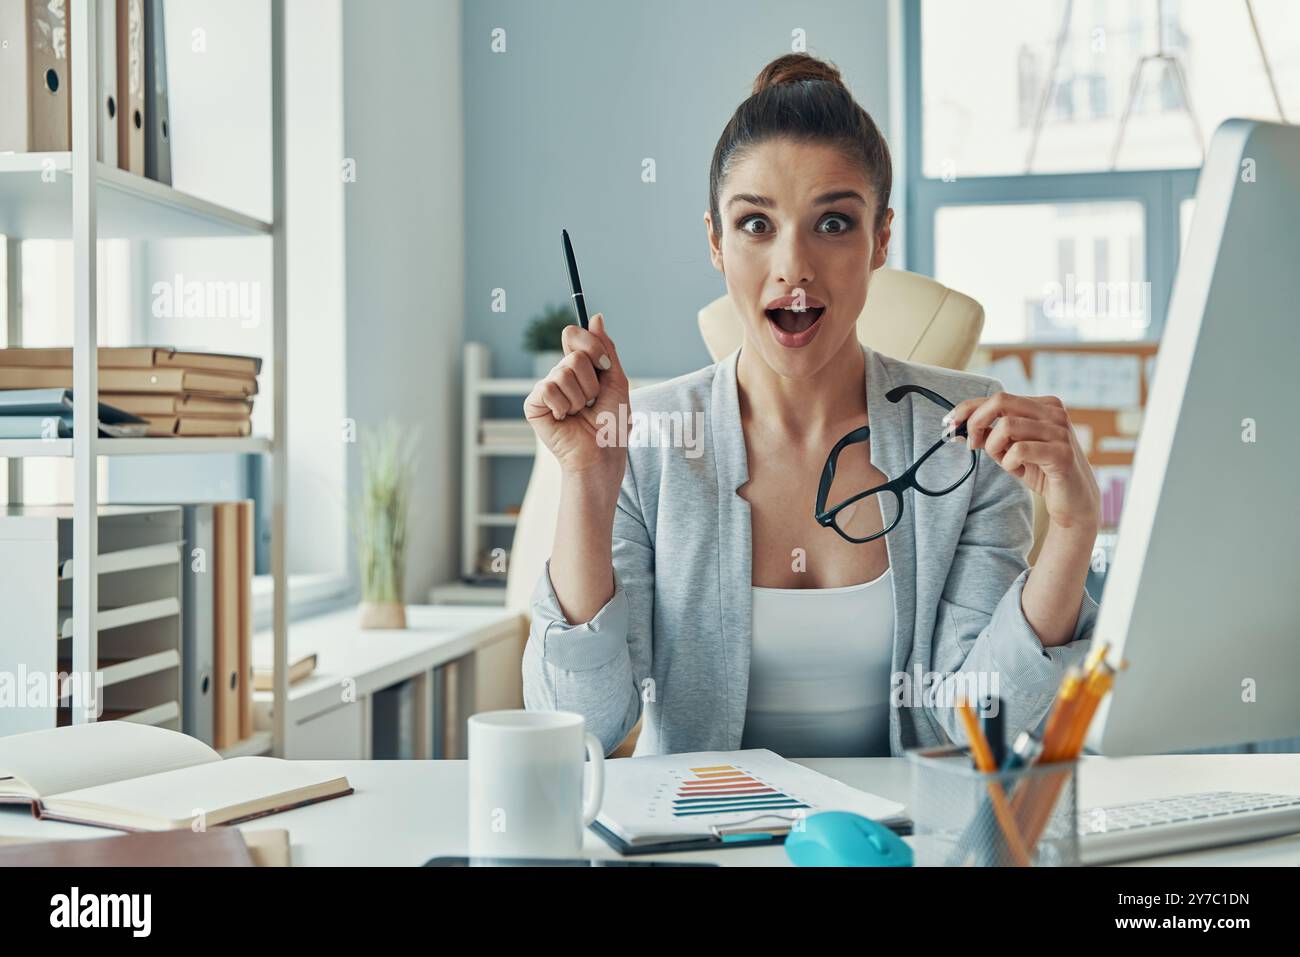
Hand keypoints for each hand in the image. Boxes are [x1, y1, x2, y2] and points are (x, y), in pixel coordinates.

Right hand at [523, 313, 630, 485]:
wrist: (601, 454)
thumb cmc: (612, 424)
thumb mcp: (617, 381)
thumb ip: (606, 349)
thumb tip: (595, 318)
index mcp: (580, 367)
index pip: (575, 335)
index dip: (591, 346)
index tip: (604, 365)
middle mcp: (561, 374)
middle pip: (574, 354)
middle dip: (592, 380)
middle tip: (593, 400)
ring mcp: (547, 389)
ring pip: (563, 372)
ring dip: (580, 397)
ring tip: (580, 413)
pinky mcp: (534, 404)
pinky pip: (548, 388)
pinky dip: (563, 406)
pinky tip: (564, 418)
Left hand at [943, 391, 1100, 531]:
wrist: (1073, 501)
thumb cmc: (1042, 471)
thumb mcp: (1012, 449)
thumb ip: (991, 434)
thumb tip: (958, 425)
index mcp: (1043, 405)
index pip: (999, 397)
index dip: (969, 408)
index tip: (949, 422)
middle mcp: (1054, 413)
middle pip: (1001, 401)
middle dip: (976, 421)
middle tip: (971, 444)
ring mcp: (1060, 431)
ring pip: (1007, 425)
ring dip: (994, 447)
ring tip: (1004, 461)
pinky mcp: (1062, 453)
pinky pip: (1019, 450)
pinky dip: (1009, 462)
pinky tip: (1018, 470)